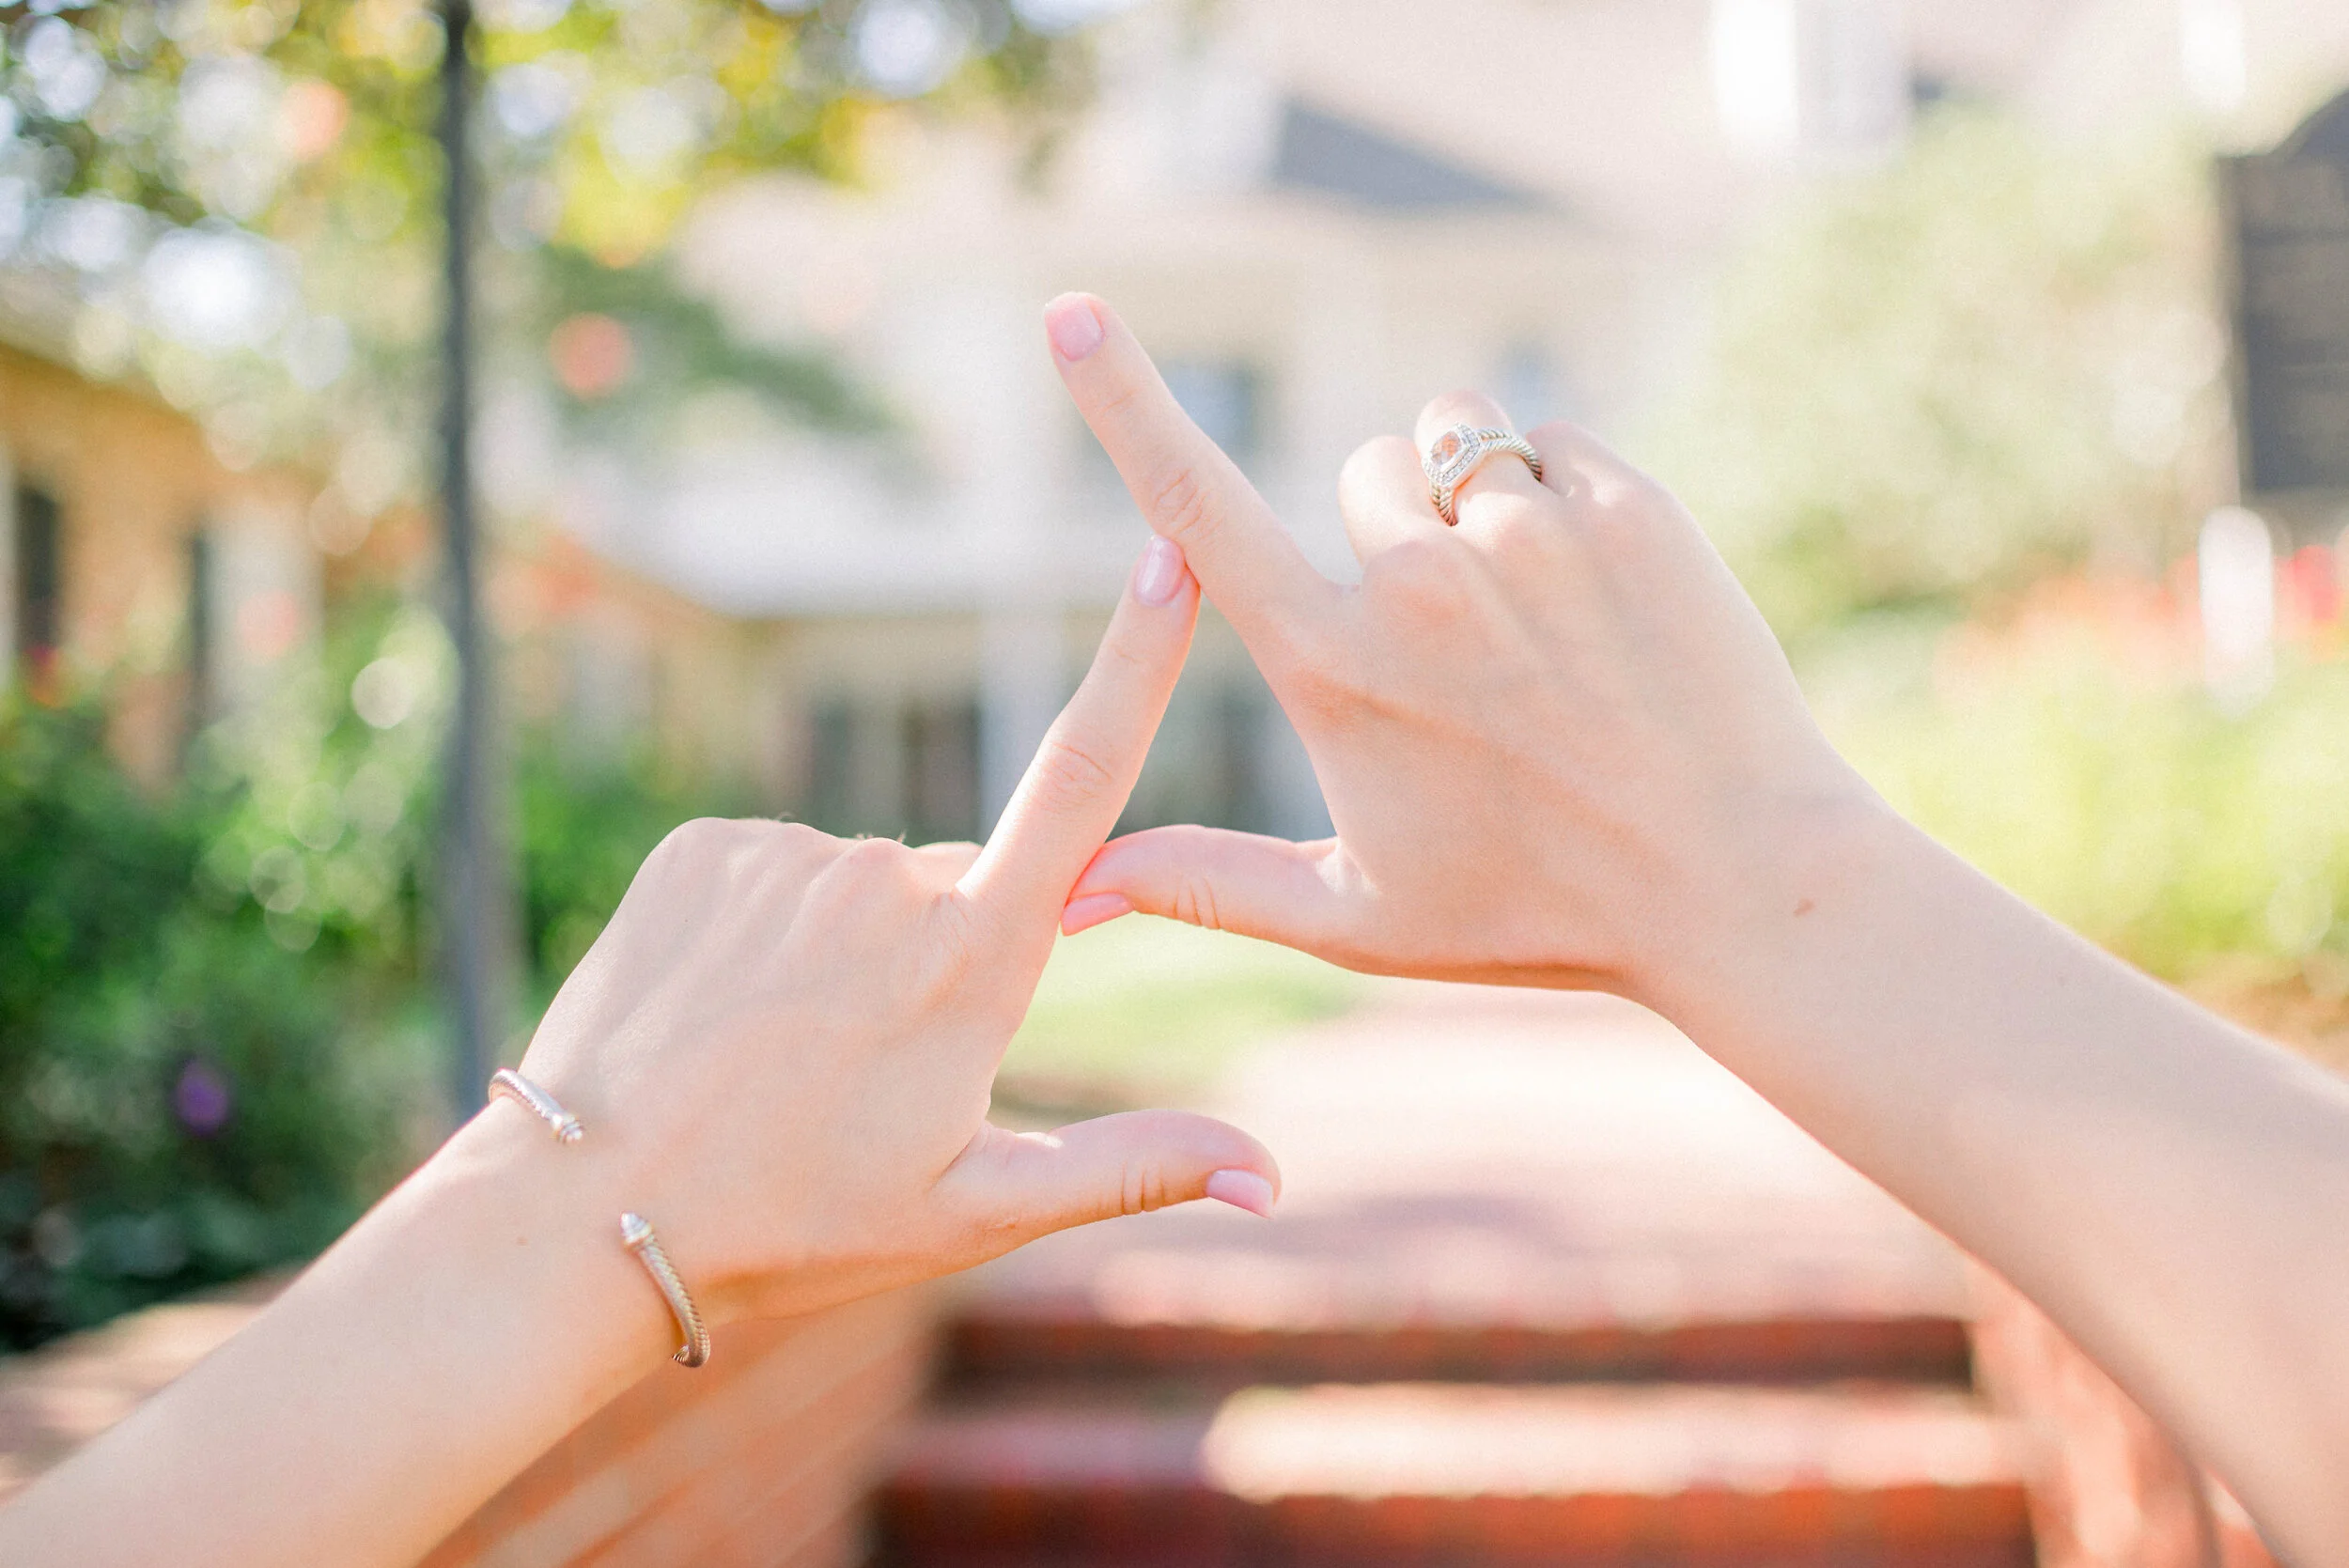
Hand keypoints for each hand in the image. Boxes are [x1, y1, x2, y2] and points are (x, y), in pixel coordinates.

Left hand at [514, 534, 1276, 1327]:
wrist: (585, 1217)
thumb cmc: (797, 1224)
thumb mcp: (977, 1210)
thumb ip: (1132, 1168)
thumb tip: (1271, 1176)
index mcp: (971, 961)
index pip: (1083, 783)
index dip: (1137, 663)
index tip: (1168, 554)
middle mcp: (886, 880)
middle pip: (966, 881)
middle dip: (950, 950)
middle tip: (872, 1071)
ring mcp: (787, 856)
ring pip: (866, 882)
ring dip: (853, 946)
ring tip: (786, 1052)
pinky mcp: (704, 846)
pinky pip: (782, 869)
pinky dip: (775, 926)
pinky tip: (731, 1010)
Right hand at [1045, 294, 1879, 1003]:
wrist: (1739, 886)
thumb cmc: (1537, 911)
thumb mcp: (1357, 917)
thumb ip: (1204, 882)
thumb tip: (1068, 893)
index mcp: (1337, 670)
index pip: (1194, 507)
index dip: (1124, 403)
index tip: (1071, 310)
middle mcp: (1418, 585)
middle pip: (1364, 469)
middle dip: (1395, 524)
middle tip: (1472, 643)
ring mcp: (1529, 537)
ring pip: (1458, 436)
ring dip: (1477, 495)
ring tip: (1541, 616)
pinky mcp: (1628, 508)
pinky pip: (1554, 441)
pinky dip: (1565, 495)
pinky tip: (1605, 601)